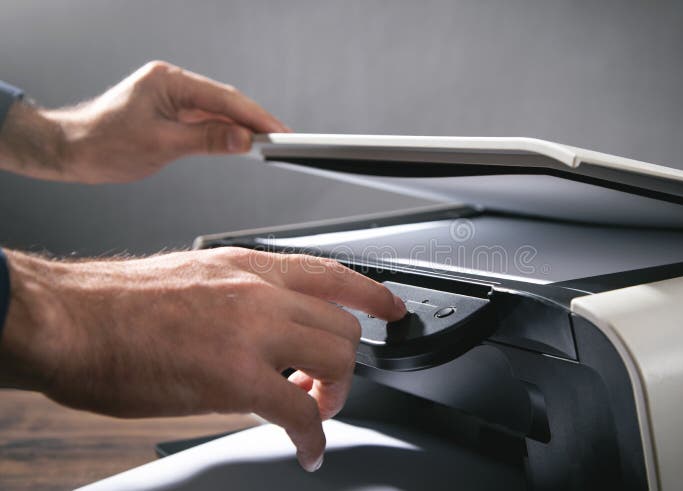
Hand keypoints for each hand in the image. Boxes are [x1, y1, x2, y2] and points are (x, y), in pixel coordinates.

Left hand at [0, 61, 288, 182]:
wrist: (69, 151)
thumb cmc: (102, 144)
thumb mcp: (160, 146)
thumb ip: (205, 140)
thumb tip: (241, 139)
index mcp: (168, 80)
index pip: (223, 98)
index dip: (255, 116)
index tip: (278, 132)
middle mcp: (171, 83)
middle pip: (225, 101)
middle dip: (254, 121)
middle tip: (283, 140)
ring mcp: (171, 97)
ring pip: (217, 111)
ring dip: (241, 127)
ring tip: (268, 144)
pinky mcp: (170, 112)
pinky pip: (205, 120)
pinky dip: (223, 132)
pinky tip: (240, 143)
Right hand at [0, 248, 405, 471]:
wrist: (71, 320)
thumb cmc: (119, 305)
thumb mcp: (195, 278)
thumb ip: (243, 297)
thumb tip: (270, 326)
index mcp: (247, 266)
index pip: (332, 272)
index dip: (372, 294)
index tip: (392, 309)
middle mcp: (258, 292)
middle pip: (342, 325)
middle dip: (345, 361)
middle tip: (324, 383)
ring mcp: (251, 332)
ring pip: (335, 359)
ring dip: (334, 394)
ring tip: (312, 409)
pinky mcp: (235, 377)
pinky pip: (300, 410)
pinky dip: (313, 435)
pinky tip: (306, 448)